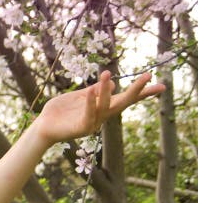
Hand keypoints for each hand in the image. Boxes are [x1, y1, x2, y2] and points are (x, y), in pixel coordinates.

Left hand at [35, 71, 164, 145]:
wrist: (43, 126)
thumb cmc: (60, 111)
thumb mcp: (78, 97)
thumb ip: (93, 90)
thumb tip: (111, 82)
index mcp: (102, 108)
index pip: (125, 98)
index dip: (142, 92)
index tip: (161, 85)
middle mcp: (101, 117)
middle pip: (123, 103)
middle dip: (136, 90)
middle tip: (149, 76)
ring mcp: (93, 123)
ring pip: (106, 106)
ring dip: (106, 90)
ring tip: (106, 74)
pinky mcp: (82, 128)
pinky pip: (89, 114)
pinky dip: (90, 102)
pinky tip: (91, 91)